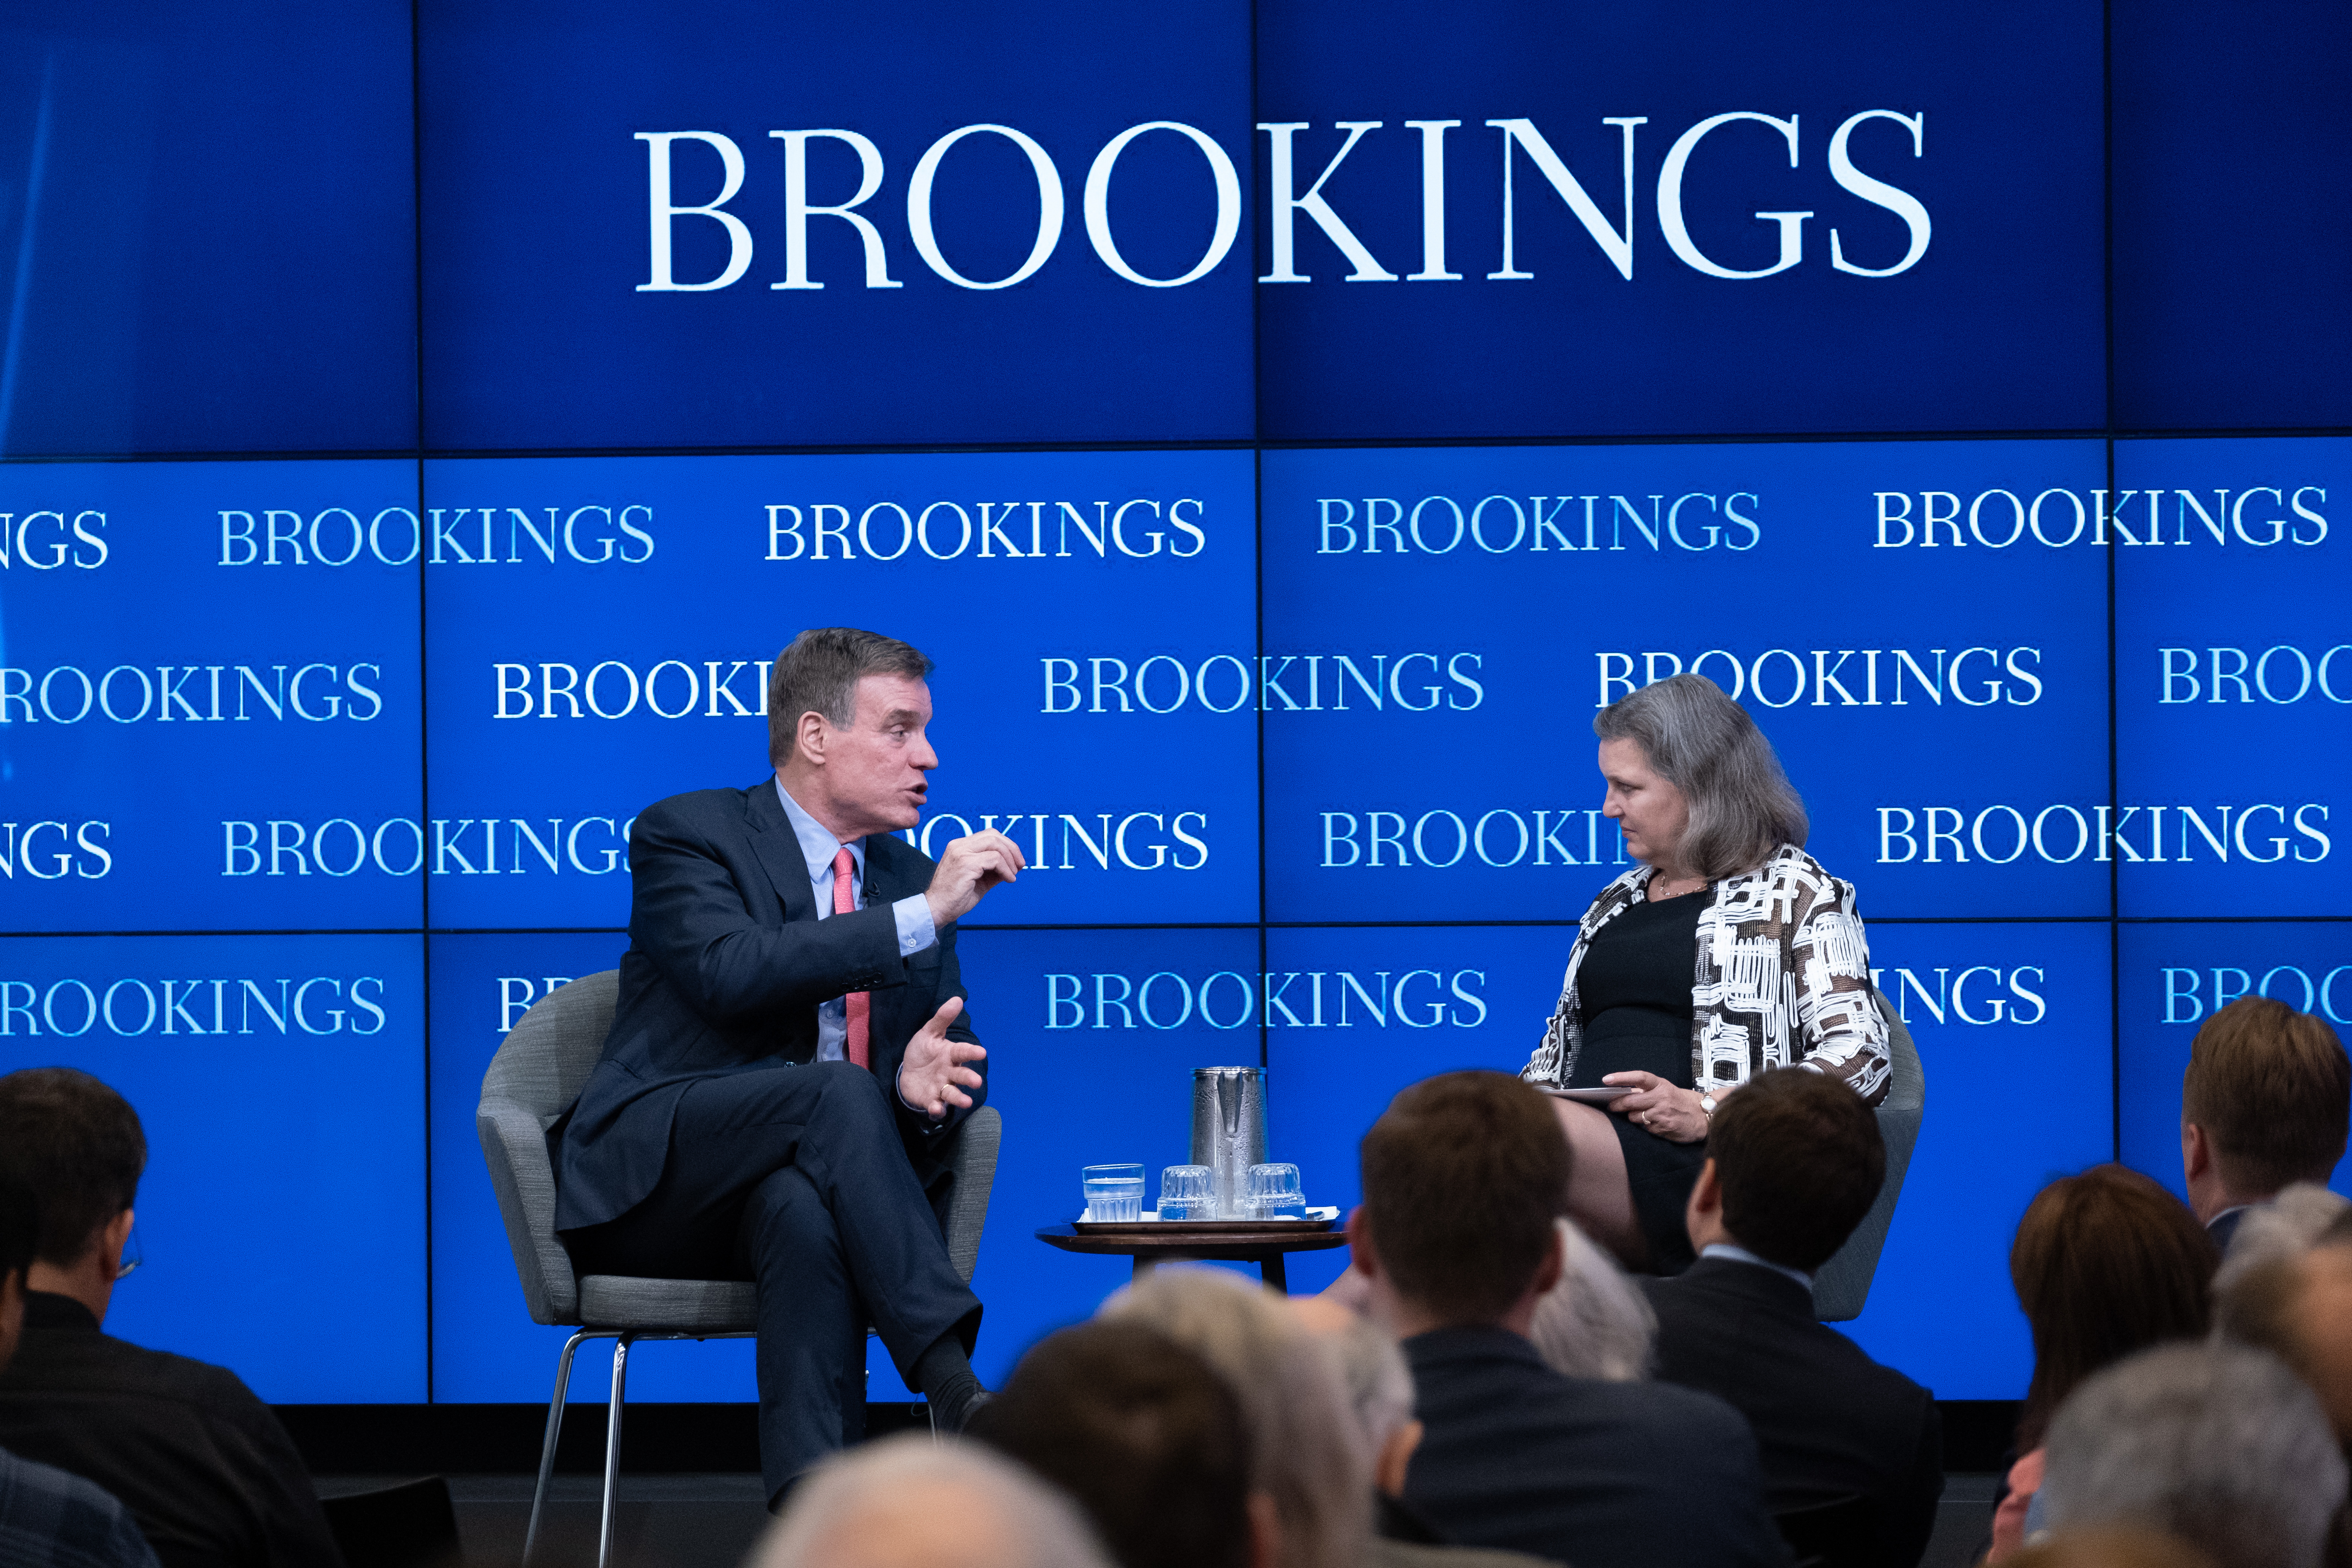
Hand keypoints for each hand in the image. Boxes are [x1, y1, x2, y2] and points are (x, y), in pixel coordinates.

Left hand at [898, 998, 985, 1119]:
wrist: (908, 1071)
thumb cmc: (923, 1051)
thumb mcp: (929, 1032)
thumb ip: (942, 1018)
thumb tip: (957, 999)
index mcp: (950, 1055)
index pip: (963, 1052)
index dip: (972, 1052)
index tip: (982, 1052)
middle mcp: (949, 1072)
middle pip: (961, 1075)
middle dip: (969, 1078)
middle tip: (977, 1082)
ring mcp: (940, 1087)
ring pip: (952, 1093)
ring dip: (959, 1098)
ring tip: (965, 1102)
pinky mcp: (929, 1100)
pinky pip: (935, 1105)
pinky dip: (937, 1108)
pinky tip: (936, 1108)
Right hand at [925, 830, 1025, 926]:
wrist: (938, 910)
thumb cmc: (956, 897)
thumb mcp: (980, 879)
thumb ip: (994, 869)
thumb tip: (1013, 865)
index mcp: (960, 846)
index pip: (989, 835)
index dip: (1007, 845)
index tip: (1017, 860)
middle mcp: (959, 846)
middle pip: (994, 835)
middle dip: (1012, 849)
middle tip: (1021, 865)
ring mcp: (961, 853)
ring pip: (995, 844)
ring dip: (1010, 859)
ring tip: (1014, 874)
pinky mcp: (966, 864)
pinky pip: (995, 859)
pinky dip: (1006, 869)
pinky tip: (1008, 879)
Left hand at [1603, 1071, 1708, 1142]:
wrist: (1703, 1117)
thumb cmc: (1680, 1101)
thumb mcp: (1666, 1089)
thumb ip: (1646, 1090)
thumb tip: (1621, 1093)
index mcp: (1661, 1085)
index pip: (1639, 1077)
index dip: (1621, 1077)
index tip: (1606, 1079)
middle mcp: (1662, 1098)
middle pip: (1630, 1101)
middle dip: (1616, 1104)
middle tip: (1611, 1105)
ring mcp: (1663, 1114)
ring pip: (1634, 1117)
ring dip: (1632, 1117)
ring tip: (1639, 1115)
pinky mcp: (1664, 1128)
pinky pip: (1645, 1129)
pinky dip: (1645, 1127)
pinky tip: (1653, 1124)